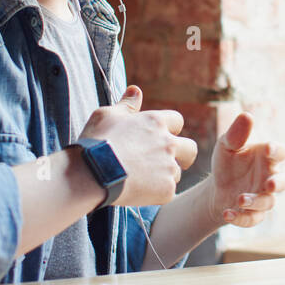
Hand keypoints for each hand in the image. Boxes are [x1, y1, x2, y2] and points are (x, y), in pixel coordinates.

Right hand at [78, 85, 197, 205]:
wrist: (93, 174)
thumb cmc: (97, 142)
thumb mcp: (107, 115)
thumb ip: (126, 104)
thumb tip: (136, 90)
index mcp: (156, 122)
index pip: (177, 121)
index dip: (169, 129)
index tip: (158, 137)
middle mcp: (168, 143)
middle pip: (191, 149)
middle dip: (182, 155)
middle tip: (166, 162)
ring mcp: (169, 167)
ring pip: (176, 173)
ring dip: (164, 176)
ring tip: (141, 180)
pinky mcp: (166, 190)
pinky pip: (167, 192)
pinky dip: (156, 194)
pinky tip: (138, 192)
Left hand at [208, 112, 284, 227]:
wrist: (216, 187)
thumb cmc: (228, 161)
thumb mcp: (226, 146)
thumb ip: (236, 134)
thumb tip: (247, 115)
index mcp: (267, 157)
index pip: (281, 152)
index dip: (277, 151)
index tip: (269, 149)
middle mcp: (270, 176)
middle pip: (284, 181)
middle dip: (278, 183)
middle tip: (269, 184)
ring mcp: (264, 196)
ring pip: (268, 202)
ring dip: (255, 202)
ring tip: (240, 199)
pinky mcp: (254, 213)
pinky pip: (253, 219)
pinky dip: (242, 218)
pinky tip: (227, 213)